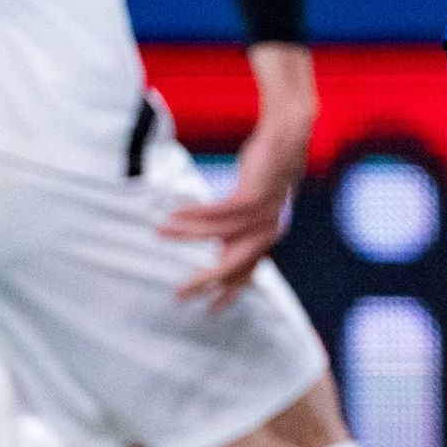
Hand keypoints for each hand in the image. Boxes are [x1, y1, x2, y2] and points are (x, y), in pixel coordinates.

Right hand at [160, 44, 315, 311]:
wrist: (287, 136)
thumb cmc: (267, 168)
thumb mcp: (253, 201)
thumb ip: (239, 224)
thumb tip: (218, 241)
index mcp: (269, 236)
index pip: (247, 274)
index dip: (228, 293)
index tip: (209, 310)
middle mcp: (269, 231)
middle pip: (233, 267)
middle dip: (205, 281)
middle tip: (179, 294)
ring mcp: (263, 214)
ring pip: (218, 235)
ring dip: (185, 235)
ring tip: (159, 232)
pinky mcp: (253, 195)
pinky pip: (217, 212)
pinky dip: (193, 213)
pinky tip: (173, 212)